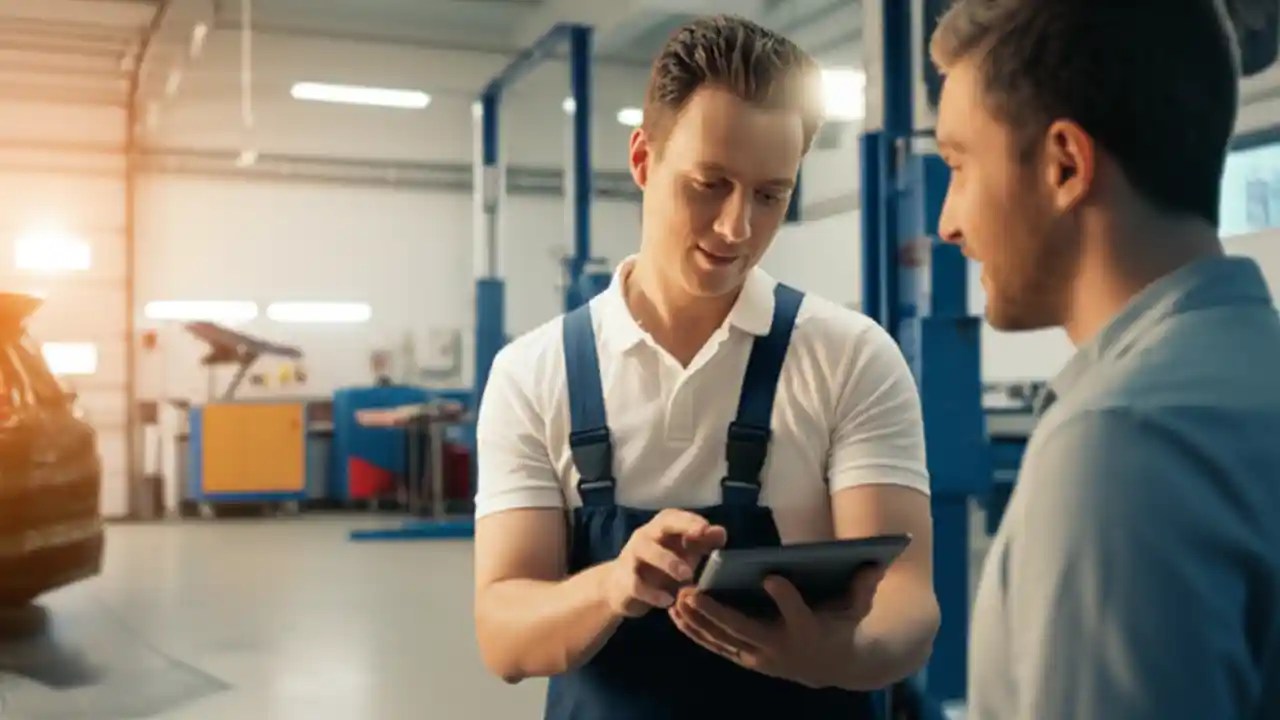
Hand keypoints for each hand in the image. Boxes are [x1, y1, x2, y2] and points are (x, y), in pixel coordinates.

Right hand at [600, 509, 727, 617]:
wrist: (620, 587)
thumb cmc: (658, 566)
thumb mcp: (682, 554)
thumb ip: (702, 543)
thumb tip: (721, 533)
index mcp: (660, 528)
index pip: (675, 516)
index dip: (691, 520)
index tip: (707, 528)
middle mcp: (645, 536)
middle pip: (661, 525)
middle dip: (682, 528)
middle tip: (701, 538)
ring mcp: (631, 557)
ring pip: (647, 551)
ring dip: (669, 561)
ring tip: (688, 576)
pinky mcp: (624, 581)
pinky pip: (637, 584)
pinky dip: (653, 593)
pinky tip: (668, 601)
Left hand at [669, 566, 885, 688]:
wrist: (835, 665)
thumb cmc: (842, 625)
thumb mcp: (856, 606)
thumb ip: (863, 584)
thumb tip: (877, 559)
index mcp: (808, 631)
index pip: (797, 614)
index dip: (785, 597)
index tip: (771, 577)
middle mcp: (780, 649)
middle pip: (744, 629)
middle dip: (716, 611)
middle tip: (693, 590)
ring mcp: (760, 657)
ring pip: (723, 639)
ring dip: (697, 620)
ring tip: (677, 599)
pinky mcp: (747, 659)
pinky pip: (717, 646)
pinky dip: (695, 632)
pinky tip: (676, 615)